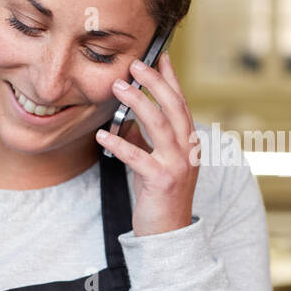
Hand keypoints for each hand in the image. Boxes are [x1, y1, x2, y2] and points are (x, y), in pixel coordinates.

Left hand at [97, 54, 198, 236]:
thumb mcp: (154, 162)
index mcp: (188, 142)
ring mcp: (177, 165)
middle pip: (173, 108)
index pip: (181, 103)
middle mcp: (187, 150)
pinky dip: (120, 144)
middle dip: (155, 83)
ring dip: (138, 103)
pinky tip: (103, 134)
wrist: (169, 234)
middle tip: (136, 64)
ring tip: (119, 87)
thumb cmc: (160, 196)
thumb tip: (126, 120)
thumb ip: (145, 140)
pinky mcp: (161, 181)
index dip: (171, 79)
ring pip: (159, 126)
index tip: (160, 57)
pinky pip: (138, 157)